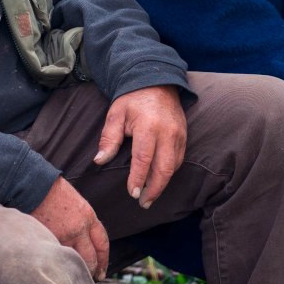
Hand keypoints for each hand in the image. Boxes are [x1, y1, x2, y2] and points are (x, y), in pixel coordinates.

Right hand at [30, 176, 108, 279]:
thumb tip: (84, 238)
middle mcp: (79, 229)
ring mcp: (63, 237)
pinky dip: (57, 264)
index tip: (102, 270)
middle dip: (91, 271)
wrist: (34, 186)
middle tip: (90, 279)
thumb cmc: (52, 190)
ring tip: (72, 277)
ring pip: (73, 262)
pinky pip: (56, 257)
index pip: (102, 243)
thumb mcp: (76, 202)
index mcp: (88, 217)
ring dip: (73, 270)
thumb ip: (82, 221)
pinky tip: (56, 268)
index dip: (104, 260)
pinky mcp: (48, 241)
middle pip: (91, 258)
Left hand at [92, 85, 185, 208]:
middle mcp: (167, 133)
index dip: (138, 179)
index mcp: (148, 127)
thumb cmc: (132, 98)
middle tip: (143, 203)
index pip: (144, 160)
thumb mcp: (116, 114)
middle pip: (164, 168)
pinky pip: (179, 159)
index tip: (132, 193)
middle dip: (154, 189)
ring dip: (162, 184)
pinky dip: (169, 172)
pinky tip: (159, 179)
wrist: (156, 81)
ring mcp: (178, 134)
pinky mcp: (184, 135)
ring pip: (173, 166)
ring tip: (149, 196)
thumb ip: (109, 138)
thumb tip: (99, 160)